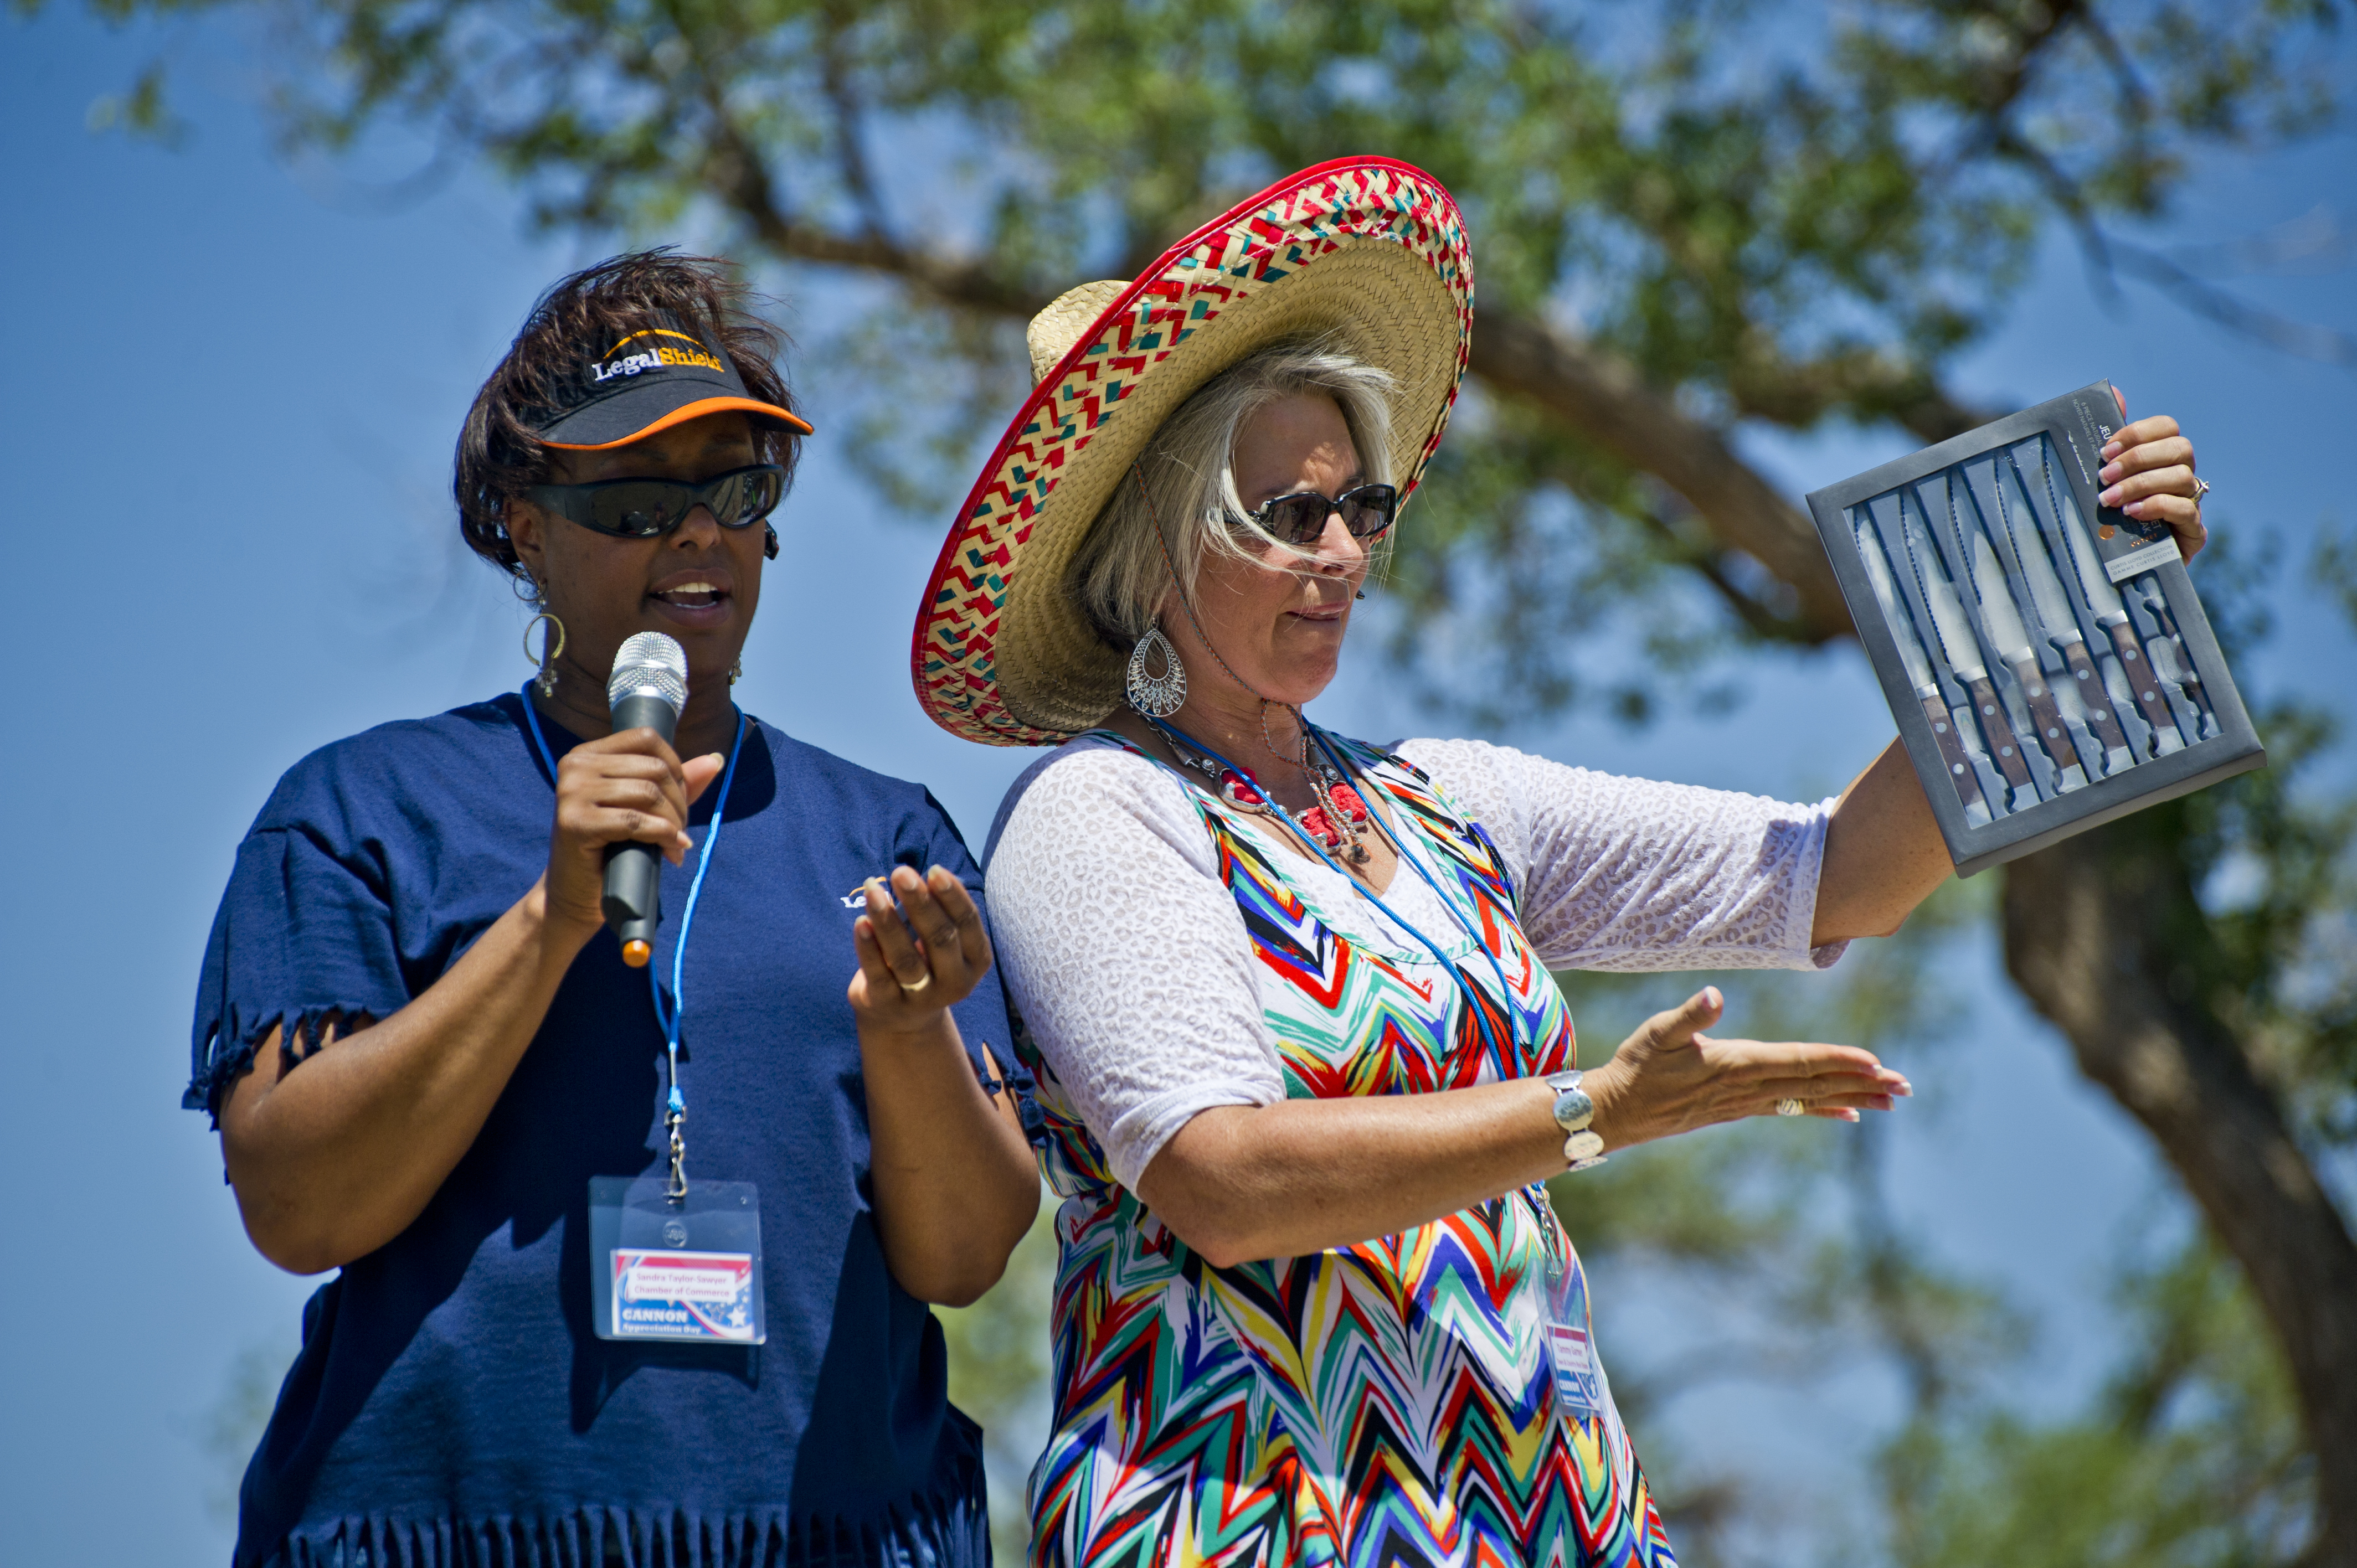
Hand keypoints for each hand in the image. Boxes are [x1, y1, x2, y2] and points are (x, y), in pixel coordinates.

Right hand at [542, 728, 725, 935]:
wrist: (577, 893)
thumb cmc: (612, 848)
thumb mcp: (644, 807)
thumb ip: (675, 782)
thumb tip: (716, 759)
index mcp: (587, 754)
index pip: (646, 739)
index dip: (676, 769)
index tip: (680, 801)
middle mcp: (575, 766)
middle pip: (653, 768)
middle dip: (679, 802)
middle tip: (681, 831)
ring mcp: (571, 793)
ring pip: (648, 793)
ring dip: (674, 823)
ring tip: (676, 845)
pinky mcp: (574, 823)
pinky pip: (635, 821)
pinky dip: (663, 836)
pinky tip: (672, 852)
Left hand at [848, 865, 993, 1034]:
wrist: (902, 1017)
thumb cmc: (924, 961)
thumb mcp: (938, 940)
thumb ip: (932, 912)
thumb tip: (913, 878)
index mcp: (975, 960)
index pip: (967, 923)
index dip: (952, 896)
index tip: (933, 870)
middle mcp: (955, 982)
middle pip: (940, 939)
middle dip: (920, 903)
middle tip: (901, 873)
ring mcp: (922, 998)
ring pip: (906, 958)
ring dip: (888, 922)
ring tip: (873, 891)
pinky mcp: (889, 1004)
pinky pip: (878, 974)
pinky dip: (868, 948)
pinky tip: (860, 923)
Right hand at [1581, 987, 1910, 1150]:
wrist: (1618, 1113)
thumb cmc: (1635, 1067)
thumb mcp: (1656, 1033)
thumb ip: (1689, 1015)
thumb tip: (1715, 995)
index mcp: (1736, 1064)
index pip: (1797, 1061)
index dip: (1836, 1059)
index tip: (1874, 1061)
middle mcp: (1749, 1088)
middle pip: (1816, 1084)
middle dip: (1862, 1083)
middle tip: (1905, 1086)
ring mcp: (1747, 1102)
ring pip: (1810, 1099)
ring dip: (1853, 1097)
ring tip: (1891, 1100)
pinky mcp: (1741, 1108)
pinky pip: (1792, 1108)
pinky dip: (1823, 1109)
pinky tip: (1848, 1115)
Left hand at [2097, 391, 2206, 561]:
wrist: (2118, 568)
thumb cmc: (2108, 518)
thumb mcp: (2102, 481)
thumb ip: (2109, 442)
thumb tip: (2115, 392)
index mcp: (2162, 458)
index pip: (2167, 428)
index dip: (2138, 433)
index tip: (2106, 450)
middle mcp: (2182, 476)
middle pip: (2179, 448)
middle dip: (2139, 458)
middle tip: (2104, 475)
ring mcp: (2191, 503)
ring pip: (2181, 477)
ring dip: (2141, 484)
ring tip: (2110, 499)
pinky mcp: (2193, 532)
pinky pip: (2186, 510)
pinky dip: (2158, 506)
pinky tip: (2132, 513)